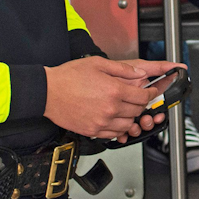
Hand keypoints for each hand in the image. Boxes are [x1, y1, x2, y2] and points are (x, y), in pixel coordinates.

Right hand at [43, 56, 174, 138]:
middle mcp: (110, 109)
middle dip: (141, 104)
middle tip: (136, 98)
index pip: (143, 97)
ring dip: (130, 117)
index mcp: (114, 91)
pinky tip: (114, 118)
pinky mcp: (93, 131)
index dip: (151, 93)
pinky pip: (114, 134)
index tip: (151, 91)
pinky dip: (118, 128)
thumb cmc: (69, 77)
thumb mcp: (98, 64)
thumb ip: (122, 69)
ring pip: (128, 125)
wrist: (47, 92)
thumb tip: (140, 73)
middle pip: (137, 111)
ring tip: (124, 108)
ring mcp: (101, 122)